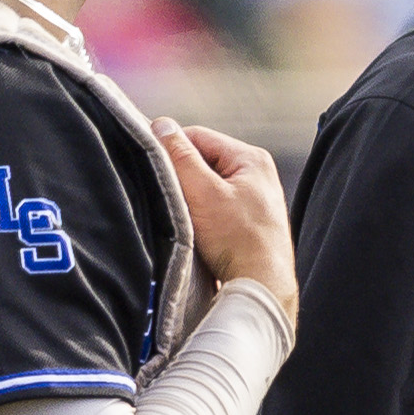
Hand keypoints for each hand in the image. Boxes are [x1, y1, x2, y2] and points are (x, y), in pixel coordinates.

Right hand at [154, 119, 297, 324]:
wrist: (261, 289)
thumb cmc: (239, 242)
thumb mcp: (203, 193)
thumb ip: (180, 157)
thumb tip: (160, 125)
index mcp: (251, 160)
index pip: (197, 137)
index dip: (171, 150)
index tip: (152, 166)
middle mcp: (255, 177)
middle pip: (201, 163)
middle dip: (180, 179)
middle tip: (170, 198)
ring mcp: (251, 202)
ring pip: (204, 189)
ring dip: (187, 201)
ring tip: (184, 219)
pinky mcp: (243, 225)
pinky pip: (211, 210)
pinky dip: (197, 218)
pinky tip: (193, 232)